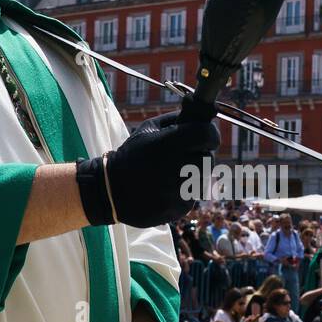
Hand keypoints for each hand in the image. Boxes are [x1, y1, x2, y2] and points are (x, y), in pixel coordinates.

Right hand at [76, 106, 219, 228]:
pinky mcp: (178, 209)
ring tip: (173, 173)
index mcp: (168, 144)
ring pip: (202, 179)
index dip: (210, 134)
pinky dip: (185, 192)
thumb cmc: (133, 155)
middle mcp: (175, 168)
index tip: (206, 136)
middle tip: (186, 155)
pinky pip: (193, 196)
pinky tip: (167, 189)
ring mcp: (178, 191)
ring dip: (194, 174)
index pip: (207, 135)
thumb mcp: (148, 129)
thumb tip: (201, 112)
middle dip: (201, 155)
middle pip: (208, 158)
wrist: (111, 190)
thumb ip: (176, 119)